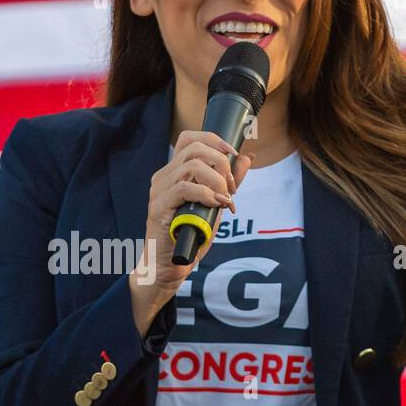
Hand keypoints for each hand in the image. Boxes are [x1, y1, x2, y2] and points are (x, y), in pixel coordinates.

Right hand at [131, 130, 252, 298]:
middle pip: (193, 148)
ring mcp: (158, 191)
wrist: (169, 267)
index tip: (233, 156)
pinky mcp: (158, 208)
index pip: (189, 138)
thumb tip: (247, 158)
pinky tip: (215, 206)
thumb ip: (228, 182)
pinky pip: (184, 187)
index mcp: (173, 173)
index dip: (214, 140)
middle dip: (221, 163)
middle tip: (231, 188)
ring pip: (191, 165)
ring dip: (216, 181)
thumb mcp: (215, 204)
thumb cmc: (190, 236)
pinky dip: (206, 194)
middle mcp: (163, 178)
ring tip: (224, 200)